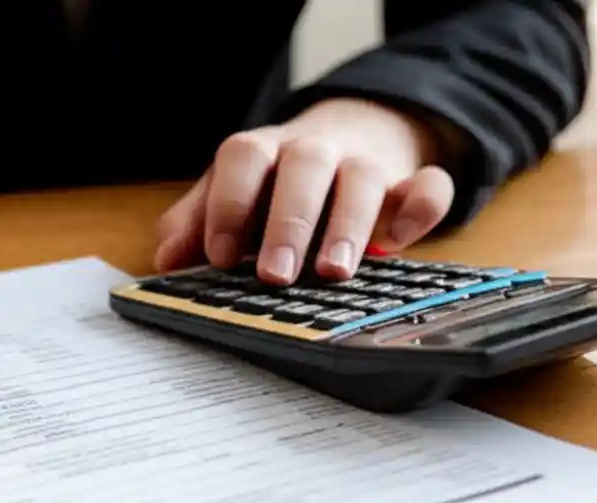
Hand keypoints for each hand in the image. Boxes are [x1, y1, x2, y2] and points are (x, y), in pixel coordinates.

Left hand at [154, 98, 454, 283]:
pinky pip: (429, 185)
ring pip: (363, 178)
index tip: (221, 255)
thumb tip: (166, 259)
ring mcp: (366, 161)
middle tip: (274, 276)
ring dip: (348, 225)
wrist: (354, 132)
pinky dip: (420, 210)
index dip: (230, 204)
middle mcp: (314, 149)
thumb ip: (195, 223)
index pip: (243, 158)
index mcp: (263, 150)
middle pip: (304, 167)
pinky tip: (397, 243)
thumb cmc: (276, 181)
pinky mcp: (411, 179)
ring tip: (333, 273)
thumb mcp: (231, 195)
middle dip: (288, 222)